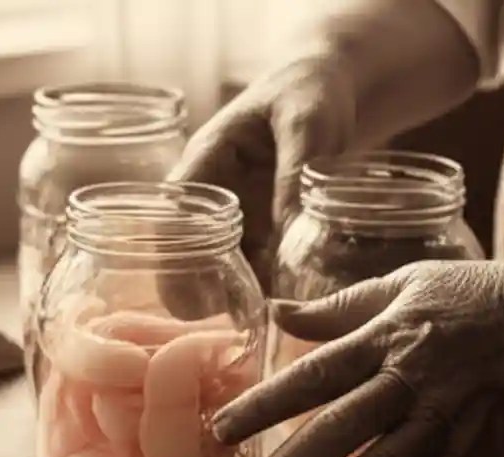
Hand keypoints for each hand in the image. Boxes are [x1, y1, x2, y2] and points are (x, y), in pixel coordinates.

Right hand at [165, 54, 355, 301]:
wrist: (335, 87)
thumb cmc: (311, 91)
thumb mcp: (306, 123)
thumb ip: (296, 171)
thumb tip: (289, 231)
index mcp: (208, 158)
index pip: (173, 207)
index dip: (168, 244)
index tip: (179, 277)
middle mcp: (214, 193)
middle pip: (182, 244)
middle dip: (188, 280)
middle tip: (206, 312)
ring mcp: (239, 215)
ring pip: (216, 263)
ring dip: (223, 292)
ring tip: (240, 321)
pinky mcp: (265, 230)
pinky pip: (254, 266)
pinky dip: (258, 289)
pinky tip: (269, 313)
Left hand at [212, 259, 503, 456]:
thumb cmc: (477, 296)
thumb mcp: (404, 284)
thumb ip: (338, 306)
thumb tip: (276, 309)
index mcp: (387, 336)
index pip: (313, 375)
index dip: (264, 405)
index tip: (222, 430)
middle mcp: (412, 381)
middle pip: (341, 429)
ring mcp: (446, 420)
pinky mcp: (477, 452)